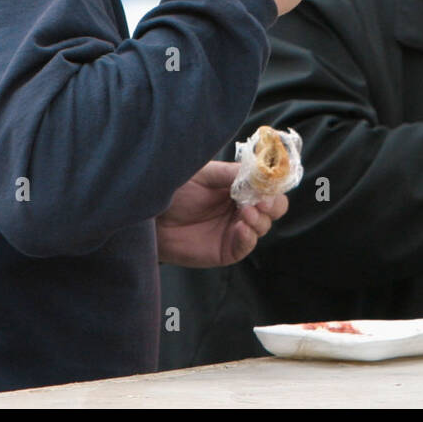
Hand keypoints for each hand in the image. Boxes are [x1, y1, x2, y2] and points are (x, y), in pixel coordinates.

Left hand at [156, 160, 287, 266]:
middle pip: (274, 208)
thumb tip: (258, 171)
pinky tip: (241, 227)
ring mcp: (234, 230)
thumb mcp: (204, 173)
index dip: (273, 186)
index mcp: (239, 186)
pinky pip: (245, 246)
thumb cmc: (174, 189)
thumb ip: (231, 173)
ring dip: (260, 219)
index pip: (268, 187)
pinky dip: (248, 237)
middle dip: (273, 204)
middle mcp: (241, 208)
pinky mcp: (225, 250)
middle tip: (262, 201)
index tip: (269, 185)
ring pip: (263, 226)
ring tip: (246, 212)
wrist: (149, 214)